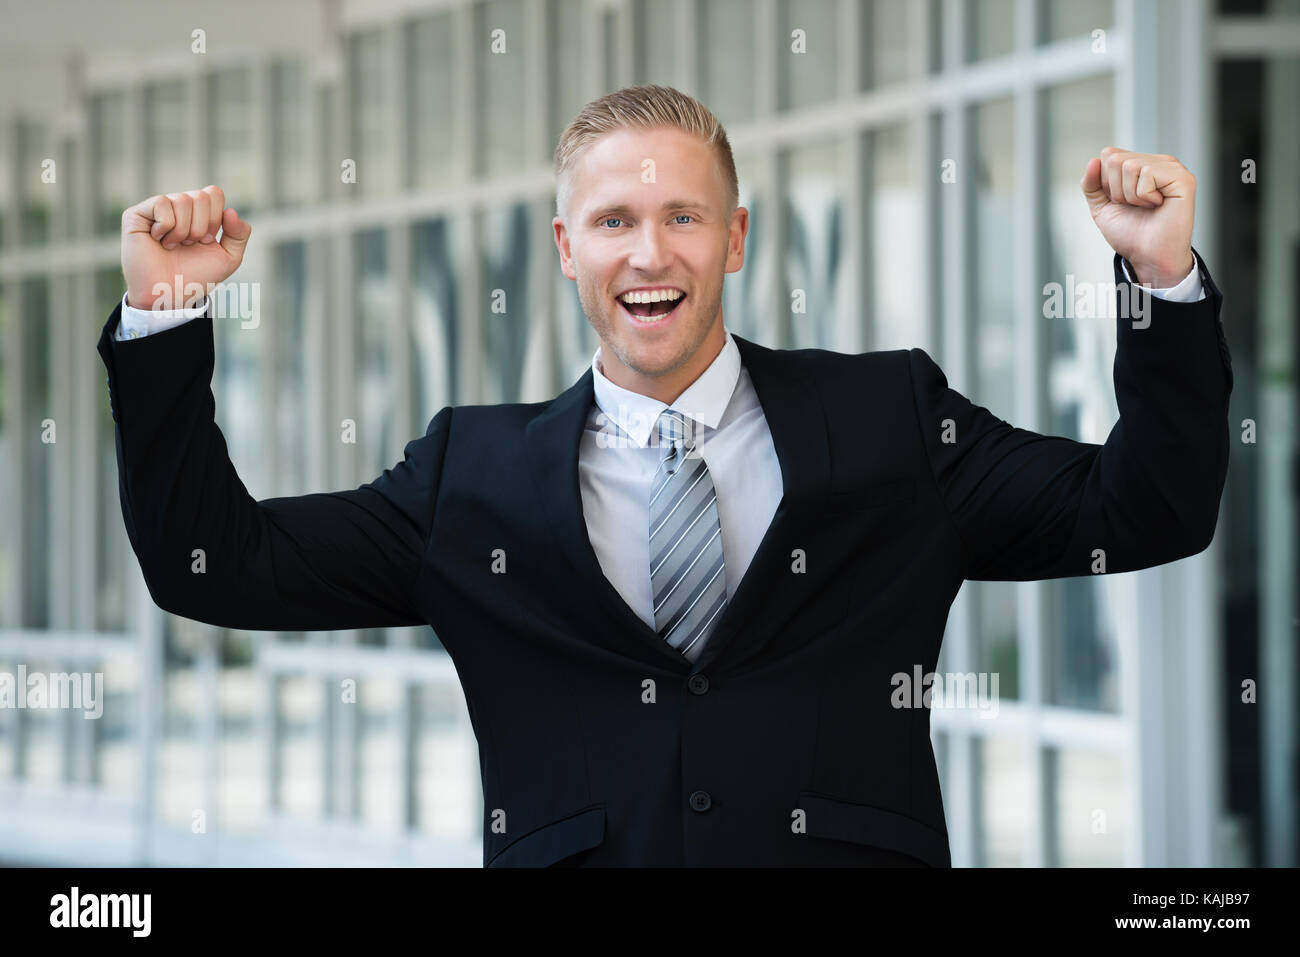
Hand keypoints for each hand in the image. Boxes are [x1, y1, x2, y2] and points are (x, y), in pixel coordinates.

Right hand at [121, 186, 251, 308]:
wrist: (171, 294)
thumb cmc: (197, 276)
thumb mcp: (228, 257)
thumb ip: (239, 234)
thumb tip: (231, 210)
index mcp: (197, 212)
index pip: (213, 193)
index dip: (215, 219)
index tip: (206, 240)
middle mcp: (177, 206)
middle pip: (201, 196)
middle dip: (201, 227)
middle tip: (189, 244)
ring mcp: (156, 208)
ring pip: (182, 200)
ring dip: (183, 231)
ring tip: (173, 245)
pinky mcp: (136, 214)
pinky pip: (161, 203)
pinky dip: (166, 227)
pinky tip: (157, 240)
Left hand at [1081, 148, 1194, 287]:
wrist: (1147, 256)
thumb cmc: (1130, 234)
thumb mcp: (1101, 207)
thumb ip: (1091, 185)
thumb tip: (1093, 161)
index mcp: (1141, 165)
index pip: (1109, 154)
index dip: (1105, 183)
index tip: (1121, 202)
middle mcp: (1157, 162)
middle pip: (1116, 158)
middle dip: (1116, 190)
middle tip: (1135, 206)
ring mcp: (1171, 168)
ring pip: (1129, 165)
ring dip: (1130, 195)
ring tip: (1146, 207)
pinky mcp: (1182, 177)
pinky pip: (1147, 174)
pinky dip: (1144, 196)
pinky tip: (1158, 205)